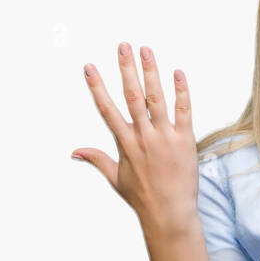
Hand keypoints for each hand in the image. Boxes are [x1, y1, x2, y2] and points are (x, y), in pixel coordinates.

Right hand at [71, 42, 198, 234]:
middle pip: (132, 96)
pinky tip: (178, 72)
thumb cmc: (143, 198)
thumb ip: (96, 159)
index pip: (107, 109)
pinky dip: (181, 91)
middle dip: (126, 69)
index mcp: (125, 143)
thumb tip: (74, 152)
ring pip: (156, 99)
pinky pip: (183, 111)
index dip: (97, 86)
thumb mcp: (115, 178)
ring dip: (151, 72)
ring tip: (146, 50)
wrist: (169, 214)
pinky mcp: (185, 141)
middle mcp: (143, 137)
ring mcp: (164, 138)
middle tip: (123, 46)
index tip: (89, 66)